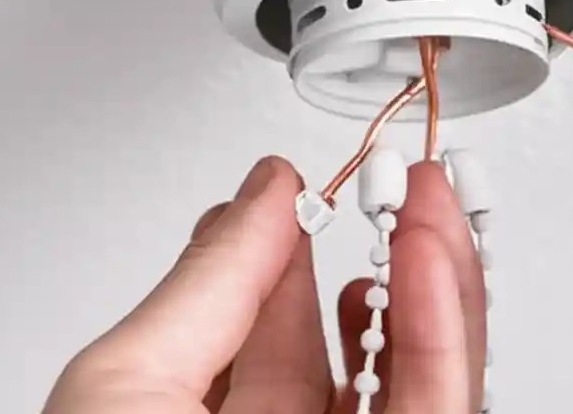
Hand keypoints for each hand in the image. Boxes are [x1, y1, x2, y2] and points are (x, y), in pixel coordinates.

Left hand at [44, 157, 486, 413]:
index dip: (297, 240)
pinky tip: (430, 265)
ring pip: (417, 369)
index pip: (268, 318)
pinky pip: (437, 404)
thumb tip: (261, 195)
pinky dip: (443, 326)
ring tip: (428, 207)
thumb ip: (210, 284)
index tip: (318, 183)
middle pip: (358, 339)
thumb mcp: (129, 389)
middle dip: (385, 249)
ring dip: (433, 277)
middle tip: (399, 181)